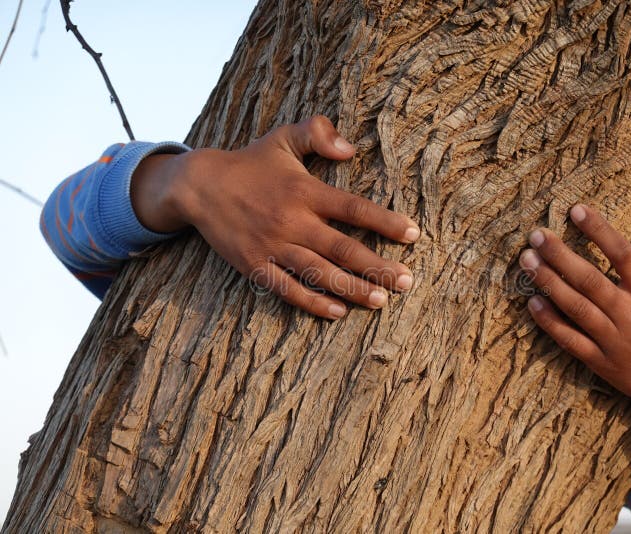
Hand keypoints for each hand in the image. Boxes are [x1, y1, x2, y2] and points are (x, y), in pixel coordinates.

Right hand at [130, 116, 419, 319]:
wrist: (199, 186)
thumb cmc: (250, 162)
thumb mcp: (283, 138)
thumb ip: (318, 133)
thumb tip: (351, 148)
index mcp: (305, 192)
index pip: (354, 209)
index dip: (386, 222)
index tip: (413, 234)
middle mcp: (292, 221)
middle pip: (343, 249)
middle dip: (378, 267)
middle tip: (406, 282)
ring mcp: (273, 246)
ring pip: (320, 274)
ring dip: (353, 289)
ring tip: (381, 301)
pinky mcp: (254, 265)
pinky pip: (288, 289)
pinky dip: (313, 302)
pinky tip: (338, 312)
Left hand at [518, 204, 630, 435]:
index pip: (623, 255)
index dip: (599, 230)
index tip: (576, 209)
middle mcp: (630, 316)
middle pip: (589, 280)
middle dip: (560, 255)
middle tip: (536, 234)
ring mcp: (612, 340)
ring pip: (575, 307)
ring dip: (548, 282)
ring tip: (527, 260)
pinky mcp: (600, 361)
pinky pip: (570, 340)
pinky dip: (550, 322)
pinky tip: (532, 302)